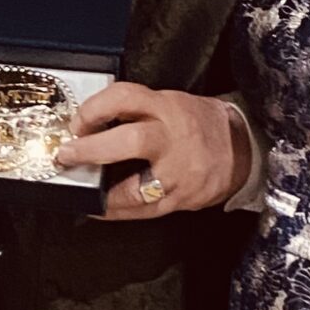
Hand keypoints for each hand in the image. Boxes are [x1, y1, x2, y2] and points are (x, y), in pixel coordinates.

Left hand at [53, 83, 251, 218]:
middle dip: (92, 149)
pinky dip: (115, 211)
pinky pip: (143, 211)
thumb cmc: (198, 124)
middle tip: (67, 154)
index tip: (77, 121)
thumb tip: (89, 123)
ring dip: (101, 192)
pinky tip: (98, 207)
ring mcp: (178, 173)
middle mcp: (173, 139)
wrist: (242, 149)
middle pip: (131, 140)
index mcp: (167, 108)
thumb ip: (136, 111)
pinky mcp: (181, 199)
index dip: (95, 108)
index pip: (126, 97)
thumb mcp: (170, 103)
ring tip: (81, 187)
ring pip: (136, 188)